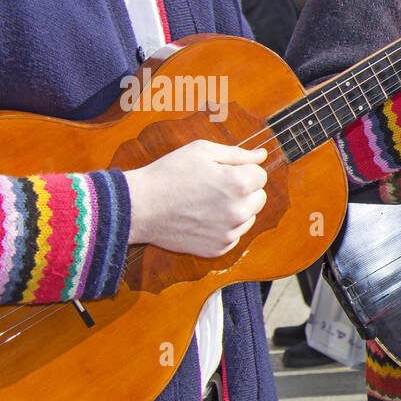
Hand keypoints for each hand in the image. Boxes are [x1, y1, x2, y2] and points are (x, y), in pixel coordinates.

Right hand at [125, 140, 268, 256]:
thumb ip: (238, 154)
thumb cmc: (168, 174)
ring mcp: (229, 233)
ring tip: (207, 202)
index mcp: (238, 184)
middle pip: (259, 197)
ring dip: (236, 209)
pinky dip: (224, 227)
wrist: (139, 206)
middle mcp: (239, 211)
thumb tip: (262, 155)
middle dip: (244, 190)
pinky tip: (203, 218)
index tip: (223, 172)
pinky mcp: (219, 248)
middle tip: (215, 186)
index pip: (261, 175)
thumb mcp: (201, 151)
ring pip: (249, 217)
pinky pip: (234, 234)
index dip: (243, 170)